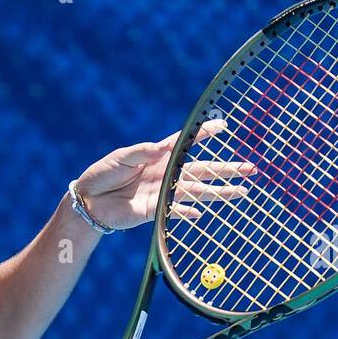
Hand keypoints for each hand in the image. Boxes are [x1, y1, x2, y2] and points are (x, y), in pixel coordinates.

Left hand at [72, 118, 255, 230]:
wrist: (87, 201)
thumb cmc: (101, 174)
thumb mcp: (120, 158)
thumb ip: (141, 152)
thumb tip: (161, 149)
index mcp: (158, 155)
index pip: (187, 142)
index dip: (205, 134)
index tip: (223, 126)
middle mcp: (165, 173)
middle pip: (202, 170)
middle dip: (226, 170)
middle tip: (250, 169)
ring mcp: (162, 192)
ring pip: (196, 191)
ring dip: (218, 192)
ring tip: (241, 192)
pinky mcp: (154, 211)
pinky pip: (174, 211)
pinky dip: (186, 211)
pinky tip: (200, 212)